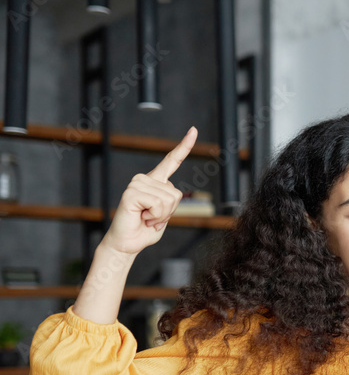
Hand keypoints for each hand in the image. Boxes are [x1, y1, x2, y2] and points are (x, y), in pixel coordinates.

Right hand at [102, 127, 197, 254]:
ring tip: (145, 218)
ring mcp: (136, 184)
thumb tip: (171, 191)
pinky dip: (154, 216)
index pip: (171, 161)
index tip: (194, 130)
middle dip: (169, 212)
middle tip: (152, 217)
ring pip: (168, 200)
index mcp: (156, 181)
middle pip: (176, 193)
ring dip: (161, 215)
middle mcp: (145, 178)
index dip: (184, 146)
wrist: (127, 244)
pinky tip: (141, 217)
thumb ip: (170, 201)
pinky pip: (157, 204)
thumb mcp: (164, 214)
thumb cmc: (145, 230)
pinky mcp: (131, 192)